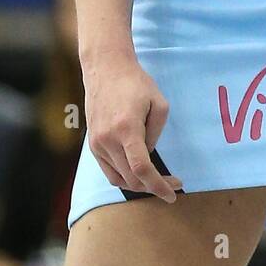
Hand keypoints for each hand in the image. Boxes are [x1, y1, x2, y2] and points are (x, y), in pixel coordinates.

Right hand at [84, 56, 181, 201]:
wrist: (105, 70)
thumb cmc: (136, 84)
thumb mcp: (159, 104)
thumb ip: (156, 133)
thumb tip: (150, 154)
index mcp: (127, 129)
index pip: (142, 169)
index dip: (158, 186)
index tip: (172, 194)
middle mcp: (108, 141)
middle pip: (131, 178)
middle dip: (153, 186)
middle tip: (172, 184)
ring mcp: (97, 144)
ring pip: (118, 178)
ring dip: (138, 185)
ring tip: (157, 181)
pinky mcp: (92, 144)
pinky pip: (108, 170)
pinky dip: (124, 177)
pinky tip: (138, 175)